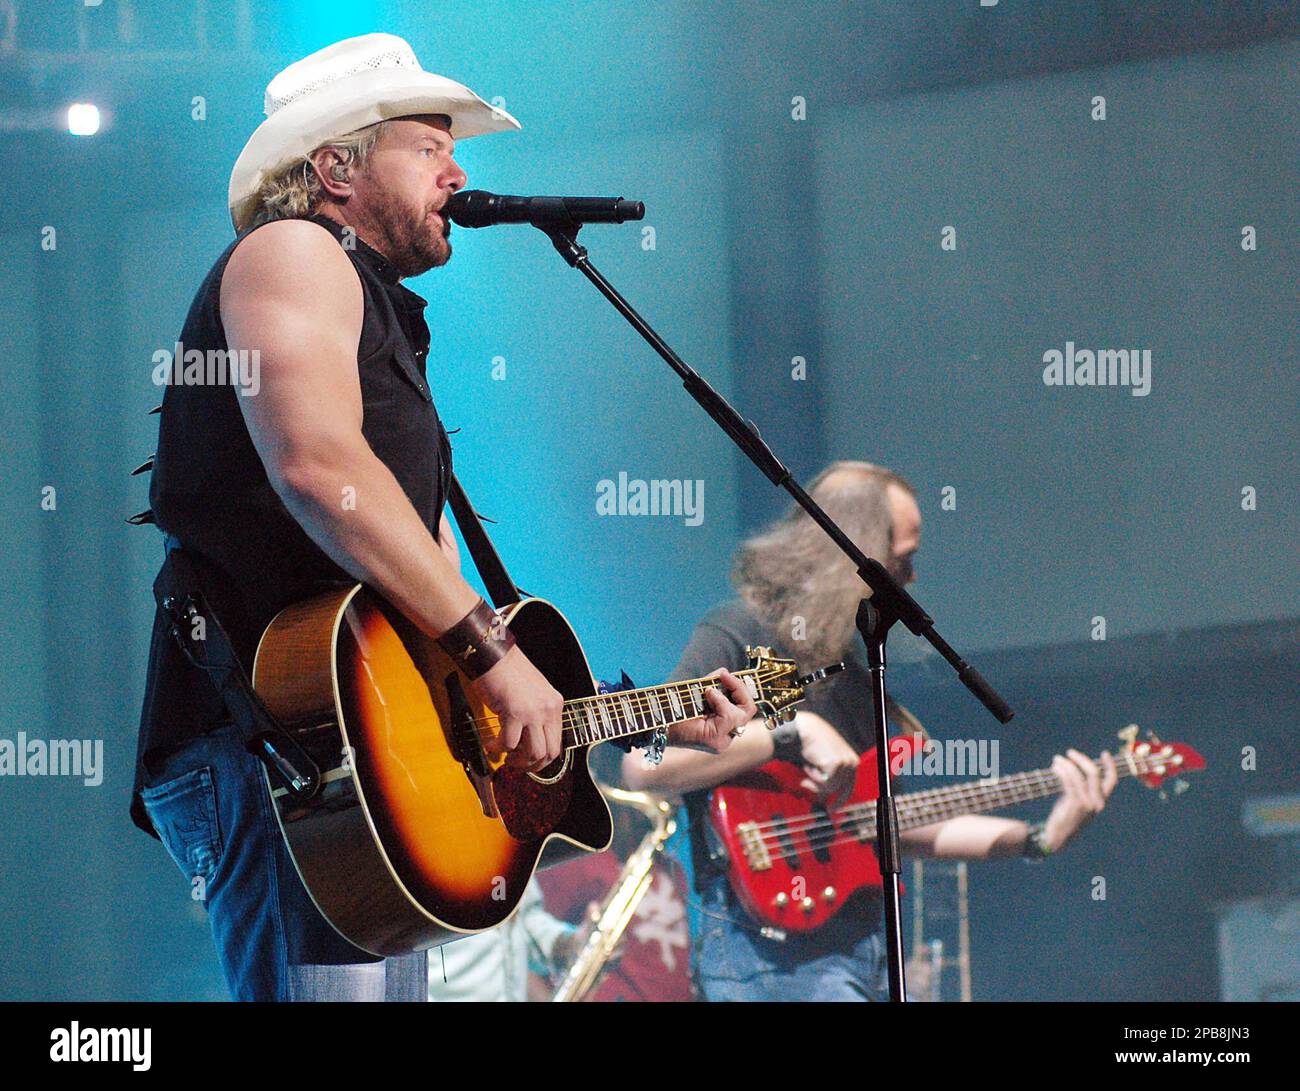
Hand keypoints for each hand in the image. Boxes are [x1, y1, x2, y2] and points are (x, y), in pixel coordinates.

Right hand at [467, 643, 564, 771]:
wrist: (494, 656)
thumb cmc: (508, 671)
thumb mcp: (533, 691)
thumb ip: (536, 713)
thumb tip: (526, 739)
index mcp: (555, 703)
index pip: (557, 741)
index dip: (543, 756)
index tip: (528, 759)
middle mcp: (548, 709)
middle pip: (550, 752)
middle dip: (533, 765)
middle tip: (517, 764)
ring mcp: (533, 712)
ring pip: (533, 753)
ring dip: (518, 762)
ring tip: (505, 757)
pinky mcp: (514, 713)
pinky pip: (508, 743)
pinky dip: (498, 748)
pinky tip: (490, 744)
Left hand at [665, 668, 757, 754]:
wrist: (654, 722)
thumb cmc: (673, 709)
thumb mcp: (698, 695)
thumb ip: (713, 685)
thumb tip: (724, 673)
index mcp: (722, 729)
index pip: (745, 709)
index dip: (740, 688)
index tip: (725, 674)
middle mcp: (725, 738)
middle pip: (748, 710)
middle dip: (740, 689)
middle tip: (725, 676)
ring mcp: (721, 742)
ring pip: (741, 714)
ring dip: (728, 695)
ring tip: (710, 689)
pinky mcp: (714, 740)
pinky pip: (729, 717)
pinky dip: (721, 701)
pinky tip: (708, 694)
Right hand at [794, 711, 857, 804]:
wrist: (801, 731)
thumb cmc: (808, 745)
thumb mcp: (822, 763)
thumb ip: (828, 778)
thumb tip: (824, 798)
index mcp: (851, 760)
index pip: (849, 787)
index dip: (839, 800)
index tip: (832, 810)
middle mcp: (852, 761)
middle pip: (839, 790)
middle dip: (820, 790)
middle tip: (805, 783)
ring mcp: (846, 763)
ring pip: (830, 788)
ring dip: (814, 779)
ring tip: (809, 764)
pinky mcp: (837, 764)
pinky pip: (825, 783)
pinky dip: (813, 776)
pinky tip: (810, 763)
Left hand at [1043, 749, 1117, 850]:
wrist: (1058, 837)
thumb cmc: (1066, 816)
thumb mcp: (1077, 801)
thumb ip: (1080, 786)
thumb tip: (1073, 765)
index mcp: (1101, 801)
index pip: (1112, 781)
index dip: (1110, 766)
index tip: (1105, 753)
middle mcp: (1097, 802)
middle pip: (1094, 773)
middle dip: (1081, 759)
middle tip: (1069, 752)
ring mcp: (1087, 804)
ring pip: (1079, 775)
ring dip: (1067, 764)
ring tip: (1057, 760)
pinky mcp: (1075, 804)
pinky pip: (1069, 781)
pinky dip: (1062, 771)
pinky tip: (1055, 767)